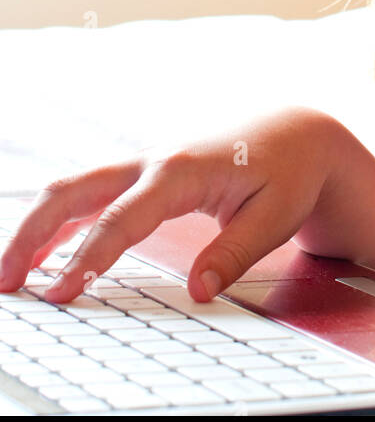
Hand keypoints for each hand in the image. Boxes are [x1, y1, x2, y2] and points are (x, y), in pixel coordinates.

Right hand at [0, 105, 338, 305]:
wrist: (299, 130)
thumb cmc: (289, 170)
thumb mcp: (276, 214)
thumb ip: (235, 252)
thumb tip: (199, 291)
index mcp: (181, 168)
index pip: (121, 219)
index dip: (87, 258)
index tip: (59, 291)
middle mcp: (153, 160)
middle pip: (75, 190)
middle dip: (33, 232)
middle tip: (7, 280)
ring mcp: (146, 163)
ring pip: (75, 187)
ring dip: (38, 224)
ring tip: (11, 272)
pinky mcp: (147, 172)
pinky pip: (93, 192)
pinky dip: (62, 217)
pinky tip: (44, 248)